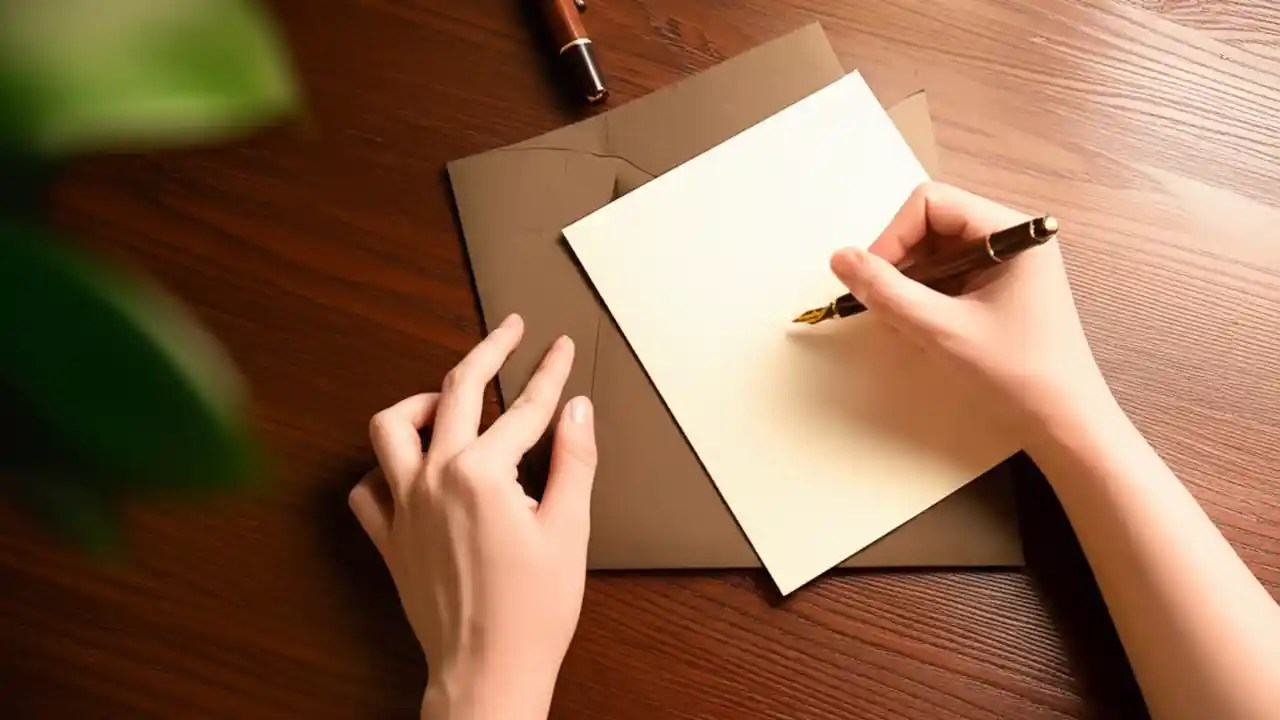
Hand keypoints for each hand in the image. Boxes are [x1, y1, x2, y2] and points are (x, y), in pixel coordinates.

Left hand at [348, 314, 596, 719]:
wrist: (487, 673)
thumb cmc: (531, 614)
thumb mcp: (570, 530)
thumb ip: (572, 459)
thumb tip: (575, 409)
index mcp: (483, 475)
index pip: (524, 406)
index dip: (547, 371)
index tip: (558, 347)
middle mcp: (434, 480)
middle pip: (456, 390)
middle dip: (487, 351)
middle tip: (509, 331)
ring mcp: (404, 508)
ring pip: (391, 427)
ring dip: (421, 402)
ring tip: (450, 399)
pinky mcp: (389, 538)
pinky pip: (368, 487)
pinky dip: (385, 469)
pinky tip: (412, 468)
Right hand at [830, 182, 1110, 427]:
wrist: (1064, 422)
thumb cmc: (1016, 374)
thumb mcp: (942, 330)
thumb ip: (887, 291)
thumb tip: (839, 258)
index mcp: (1012, 231)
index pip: (931, 203)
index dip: (893, 236)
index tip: (872, 280)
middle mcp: (1010, 237)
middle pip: (930, 224)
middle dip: (899, 263)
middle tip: (884, 307)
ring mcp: (1005, 264)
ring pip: (933, 253)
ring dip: (908, 285)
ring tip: (905, 325)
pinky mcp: (997, 290)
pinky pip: (946, 277)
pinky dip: (923, 299)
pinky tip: (923, 330)